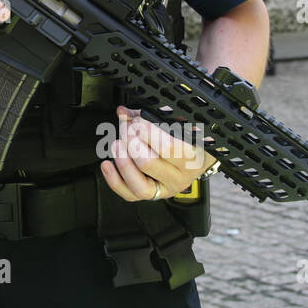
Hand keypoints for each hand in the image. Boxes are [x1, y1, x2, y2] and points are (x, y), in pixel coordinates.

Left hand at [100, 106, 217, 202]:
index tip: (138, 120)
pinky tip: (107, 164)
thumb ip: (150, 116)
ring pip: (139, 186)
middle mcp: (179, 177)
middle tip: (127, 128)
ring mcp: (165, 189)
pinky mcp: (152, 195)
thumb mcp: (177, 124)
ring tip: (117, 145)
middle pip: (147, 163)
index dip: (145, 130)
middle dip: (130, 141)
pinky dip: (114, 180)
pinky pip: (129, 194)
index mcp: (191, 158)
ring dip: (122, 163)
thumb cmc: (188, 139)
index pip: (166, 147)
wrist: (200, 158)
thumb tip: (123, 112)